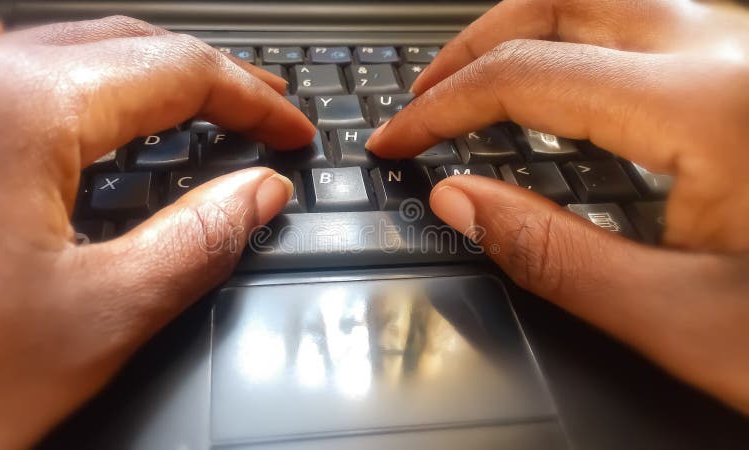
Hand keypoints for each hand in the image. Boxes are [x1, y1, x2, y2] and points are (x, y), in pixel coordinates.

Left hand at [0, 16, 313, 448]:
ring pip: (73, 52)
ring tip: (204, 107)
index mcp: (17, 106)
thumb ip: (199, 240)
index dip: (253, 101)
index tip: (292, 132)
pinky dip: (85, 91)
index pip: (178, 70)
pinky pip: (18, 75)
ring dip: (150, 79)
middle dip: (210, 80)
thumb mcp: (99, 315)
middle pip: (128, 46)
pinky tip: (104, 114)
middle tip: (265, 112)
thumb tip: (260, 192)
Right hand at [367, 0, 748, 413]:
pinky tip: (566, 98)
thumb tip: (459, 198)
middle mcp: (736, 51)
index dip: (441, 106)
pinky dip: (579, 49)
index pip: (528, 75)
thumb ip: (551, 253)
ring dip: (527, 31)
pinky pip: (649, 28)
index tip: (397, 141)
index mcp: (711, 106)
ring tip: (480, 85)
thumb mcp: (680, 317)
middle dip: (473, 43)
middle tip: (425, 98)